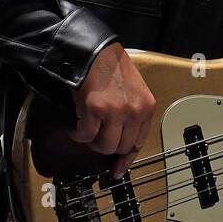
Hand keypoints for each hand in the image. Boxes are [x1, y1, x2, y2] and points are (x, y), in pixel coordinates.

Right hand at [69, 42, 156, 177]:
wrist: (95, 52)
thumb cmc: (112, 68)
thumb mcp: (134, 91)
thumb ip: (132, 115)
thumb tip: (122, 142)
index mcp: (147, 107)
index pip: (138, 143)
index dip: (126, 159)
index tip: (117, 169)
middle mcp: (134, 111)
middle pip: (120, 147)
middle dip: (105, 146)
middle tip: (95, 137)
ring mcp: (116, 111)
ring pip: (104, 146)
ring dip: (92, 142)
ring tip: (86, 130)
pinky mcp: (95, 109)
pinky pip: (85, 135)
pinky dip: (78, 134)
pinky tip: (76, 127)